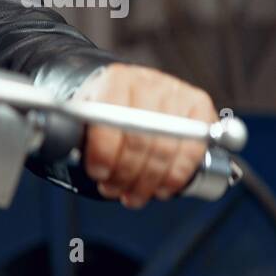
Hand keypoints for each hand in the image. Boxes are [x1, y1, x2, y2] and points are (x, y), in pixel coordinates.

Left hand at [72, 63, 215, 208]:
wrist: (126, 94)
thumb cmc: (103, 110)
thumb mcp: (83, 116)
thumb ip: (79, 134)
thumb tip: (76, 161)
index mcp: (114, 80)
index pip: (112, 119)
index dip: (105, 152)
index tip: (98, 173)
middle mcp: (149, 82)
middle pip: (141, 138)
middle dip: (125, 173)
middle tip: (113, 190)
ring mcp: (177, 93)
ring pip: (166, 148)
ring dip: (148, 181)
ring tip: (133, 195)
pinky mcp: (199, 106)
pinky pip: (193, 149)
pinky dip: (176, 175)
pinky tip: (162, 188)